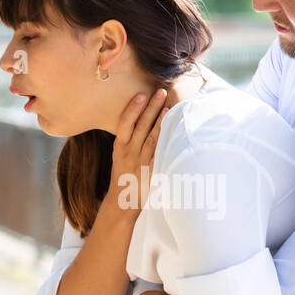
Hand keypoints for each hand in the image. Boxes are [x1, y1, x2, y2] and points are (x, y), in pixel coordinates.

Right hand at [108, 88, 167, 212]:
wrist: (123, 202)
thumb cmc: (123, 175)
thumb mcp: (119, 156)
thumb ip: (128, 139)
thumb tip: (142, 118)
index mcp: (119, 147)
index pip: (125, 123)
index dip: (133, 108)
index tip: (141, 95)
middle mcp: (129, 153)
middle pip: (141, 126)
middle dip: (152, 108)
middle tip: (161, 92)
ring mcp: (141, 163)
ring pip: (153, 139)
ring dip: (161, 122)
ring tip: (169, 107)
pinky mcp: (151, 173)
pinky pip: (161, 156)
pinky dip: (167, 143)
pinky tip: (174, 133)